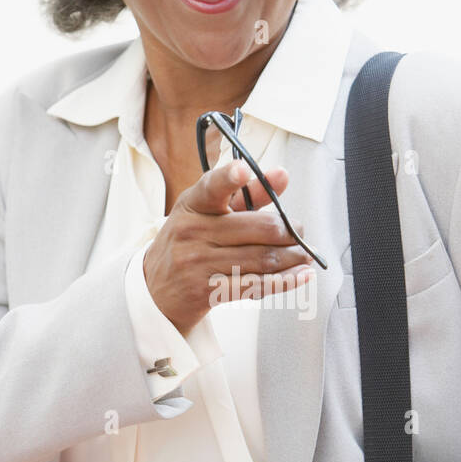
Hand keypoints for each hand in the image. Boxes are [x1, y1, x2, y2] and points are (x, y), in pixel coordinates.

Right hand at [142, 159, 311, 335]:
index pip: (211, 187)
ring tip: (304, 256)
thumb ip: (248, 193)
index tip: (243, 170)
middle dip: (289, 231)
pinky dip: (284, 281)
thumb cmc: (189, 244)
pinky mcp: (207, 291)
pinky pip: (255, 285)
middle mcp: (193, 231)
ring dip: (292, 258)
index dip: (229, 177)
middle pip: (258, 228)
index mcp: (193, 204)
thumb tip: (282, 175)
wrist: (156, 291)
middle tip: (300, 232)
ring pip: (262, 258)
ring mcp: (198, 263)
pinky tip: (300, 275)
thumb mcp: (208, 213)